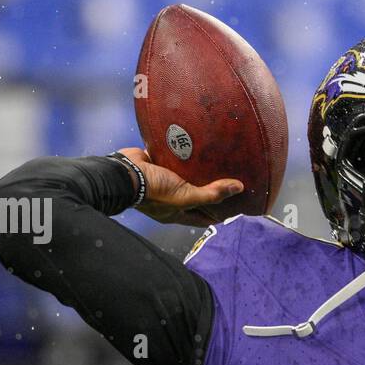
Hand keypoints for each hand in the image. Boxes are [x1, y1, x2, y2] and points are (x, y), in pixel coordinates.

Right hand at [116, 147, 243, 226]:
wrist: (124, 171)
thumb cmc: (154, 191)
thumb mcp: (186, 196)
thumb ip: (211, 194)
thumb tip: (239, 188)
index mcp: (177, 213)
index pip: (204, 218)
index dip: (220, 214)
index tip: (237, 206)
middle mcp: (171, 199)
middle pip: (197, 197)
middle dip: (212, 191)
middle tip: (232, 181)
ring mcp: (164, 181)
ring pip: (187, 177)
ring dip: (200, 171)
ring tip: (220, 162)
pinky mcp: (159, 164)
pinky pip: (176, 160)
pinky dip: (186, 156)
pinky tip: (200, 147)